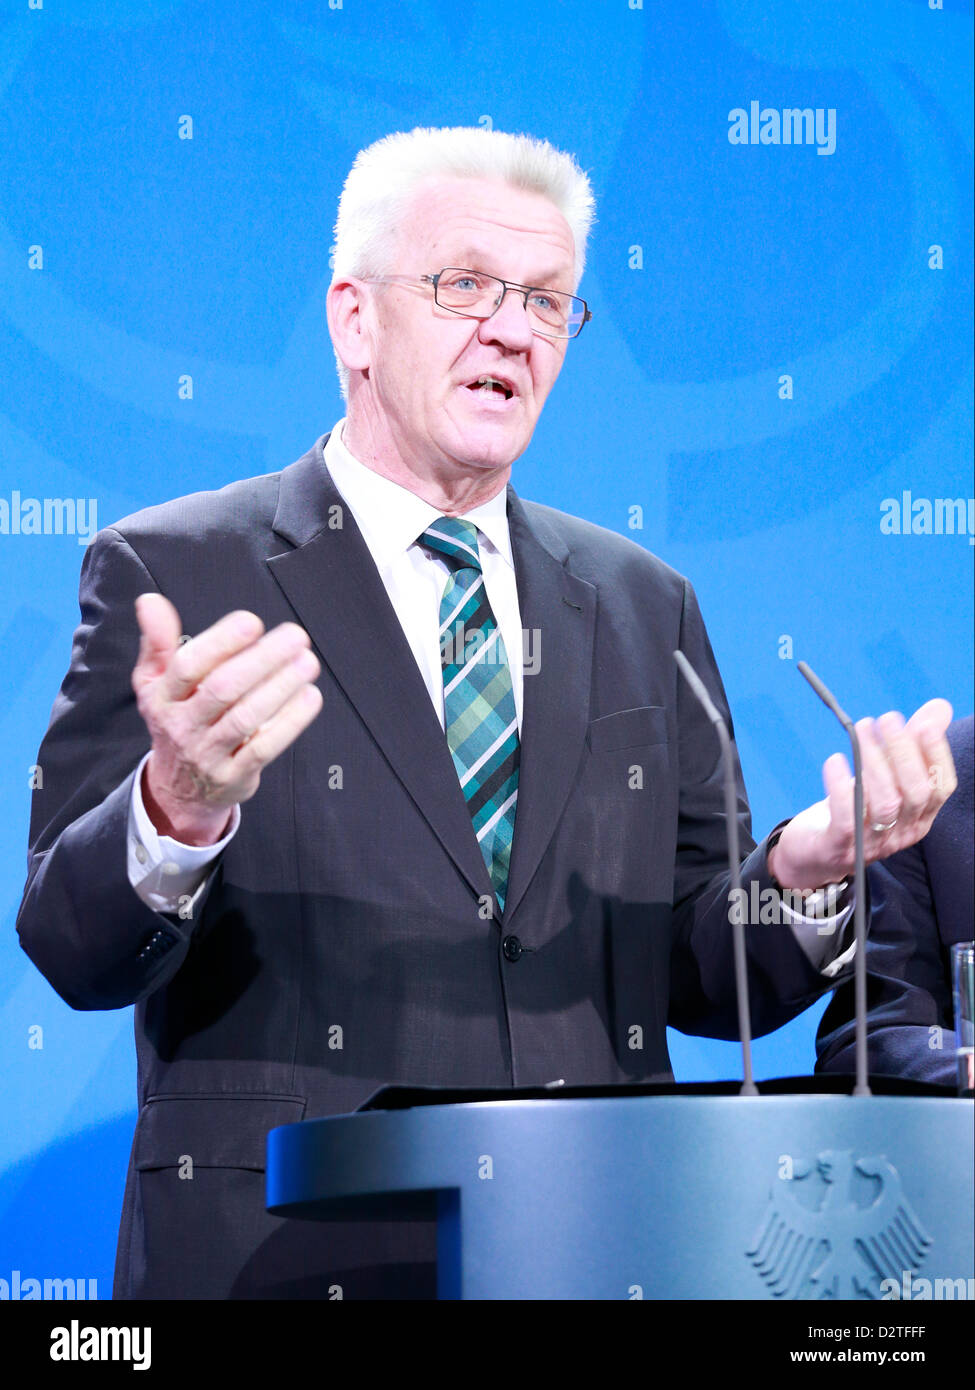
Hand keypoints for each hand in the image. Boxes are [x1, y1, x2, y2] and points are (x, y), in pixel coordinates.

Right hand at [131, 593, 322, 844]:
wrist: (179, 788)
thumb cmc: (176, 721)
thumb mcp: (154, 683)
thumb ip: (157, 641)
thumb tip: (150, 601)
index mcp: (162, 696)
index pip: (187, 665)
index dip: (220, 642)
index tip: (251, 622)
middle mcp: (182, 725)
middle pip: (222, 689)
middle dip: (262, 659)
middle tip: (295, 636)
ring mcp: (208, 753)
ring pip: (245, 717)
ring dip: (281, 686)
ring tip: (307, 662)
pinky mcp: (234, 775)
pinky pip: (264, 747)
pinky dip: (290, 721)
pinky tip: (309, 697)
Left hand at [767, 699, 955, 889]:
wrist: (815, 854)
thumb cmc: (856, 809)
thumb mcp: (885, 776)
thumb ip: (912, 744)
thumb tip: (940, 708)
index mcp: (919, 816)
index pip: (940, 787)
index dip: (936, 755)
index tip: (924, 724)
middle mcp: (902, 831)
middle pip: (915, 792)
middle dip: (904, 751)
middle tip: (887, 719)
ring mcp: (872, 842)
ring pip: (885, 802)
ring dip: (874, 760)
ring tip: (861, 729)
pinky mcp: (840, 846)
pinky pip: (846, 816)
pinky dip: (841, 785)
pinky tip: (835, 760)